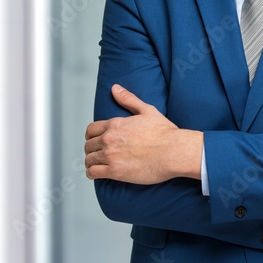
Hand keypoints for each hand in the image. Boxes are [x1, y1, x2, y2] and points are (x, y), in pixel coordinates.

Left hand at [84, 84, 202, 183]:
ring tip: (97, 165)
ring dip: (91, 162)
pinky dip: (92, 174)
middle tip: (98, 154)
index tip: (95, 141)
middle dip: (92, 150)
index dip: (91, 136)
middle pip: (88, 145)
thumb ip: (129, 99)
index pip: (91, 130)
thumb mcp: (147, 110)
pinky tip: (97, 173)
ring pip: (89, 159)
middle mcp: (109, 139)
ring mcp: (111, 155)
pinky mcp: (115, 171)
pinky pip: (93, 173)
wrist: (174, 151)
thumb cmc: (164, 133)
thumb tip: (115, 88)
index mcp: (115, 124)